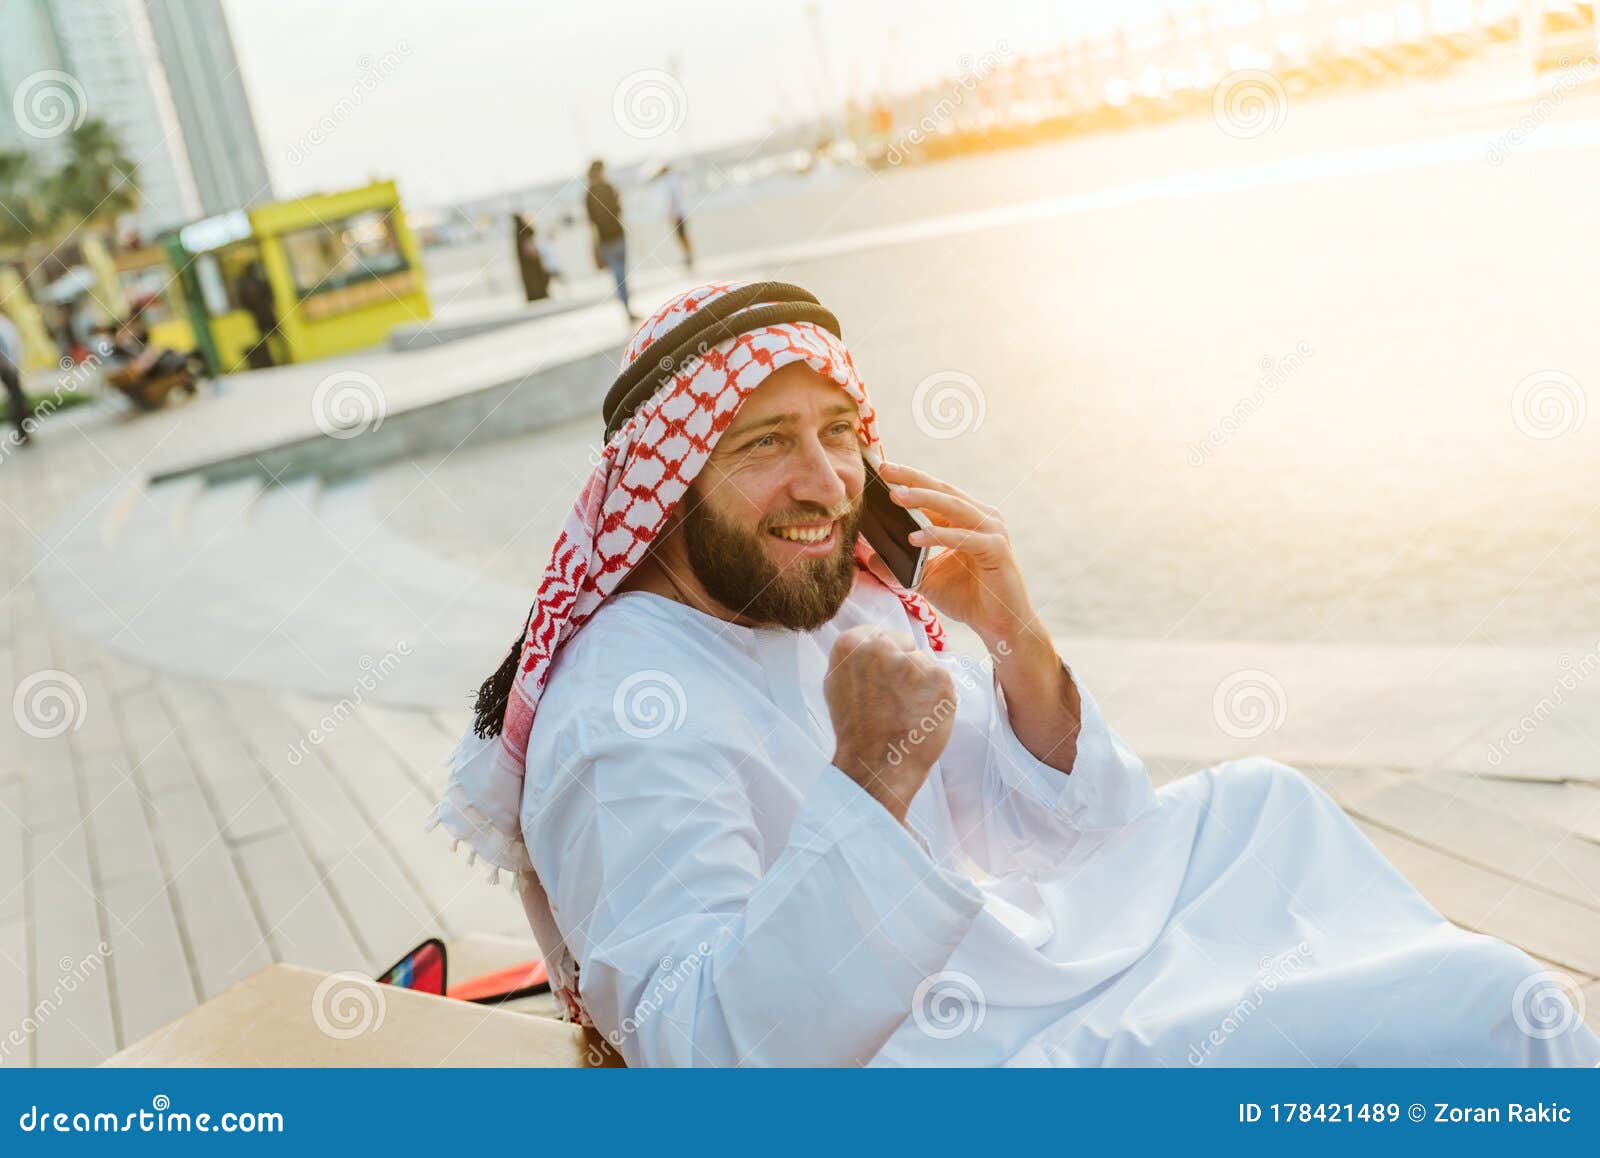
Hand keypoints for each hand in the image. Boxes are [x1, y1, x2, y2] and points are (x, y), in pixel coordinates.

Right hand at [824, 624, 957, 822]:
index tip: (879, 682)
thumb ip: (854, 656)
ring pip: (924, 662)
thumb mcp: (837, 682)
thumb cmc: (856, 728)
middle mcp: (881, 646)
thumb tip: (872, 639)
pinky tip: (922, 713)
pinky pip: (941, 678)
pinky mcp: (939, 677)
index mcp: (851, 644)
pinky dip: (937, 696)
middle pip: (904, 643)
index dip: (883, 660)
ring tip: (906, 709)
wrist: (877, 765)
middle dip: (903, 665)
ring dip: (921, 681)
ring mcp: (912, 662)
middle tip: (894, 698)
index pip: (879, 634)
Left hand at [874, 460, 1042, 649]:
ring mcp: (993, 531)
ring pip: (954, 507)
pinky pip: (964, 538)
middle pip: (944, 490)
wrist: (999, 625)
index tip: (882, 470)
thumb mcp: (927, 578)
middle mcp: (984, 517)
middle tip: (885, 470)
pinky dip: (939, 535)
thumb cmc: (968, 598)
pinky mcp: (997, 550)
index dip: (910, 479)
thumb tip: (870, 558)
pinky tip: (914, 537)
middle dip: (912, 480)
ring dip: (923, 500)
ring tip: (895, 496)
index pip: (936, 491)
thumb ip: (903, 566)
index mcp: (969, 517)